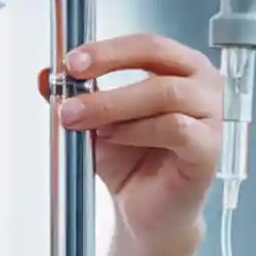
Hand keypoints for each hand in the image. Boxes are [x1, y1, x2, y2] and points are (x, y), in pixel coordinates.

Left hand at [39, 34, 222, 252]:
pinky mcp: (209, 150)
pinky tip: (113, 139)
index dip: (107, 50)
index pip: (145, 45)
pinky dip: (137, 131)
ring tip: (84, 121)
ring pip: (164, 93)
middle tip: (69, 92)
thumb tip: (44, 76)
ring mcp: (210, 116)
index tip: (72, 62)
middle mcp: (201, 85)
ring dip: (115, 105)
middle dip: (107, 69)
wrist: (144, 211)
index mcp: (178, 68)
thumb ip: (73, 97)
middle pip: (157, 57)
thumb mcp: (92, 123)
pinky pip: (176, 129)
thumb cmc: (130, 161)